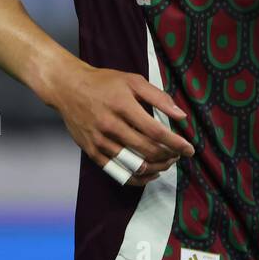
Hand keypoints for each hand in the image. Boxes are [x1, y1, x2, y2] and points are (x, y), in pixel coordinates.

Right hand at [37, 56, 194, 185]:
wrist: (68, 88)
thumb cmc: (104, 83)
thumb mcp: (133, 81)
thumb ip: (159, 97)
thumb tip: (181, 116)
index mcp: (123, 106)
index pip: (155, 131)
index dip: (176, 143)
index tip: (190, 149)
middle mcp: (110, 126)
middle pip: (146, 150)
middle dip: (168, 157)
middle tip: (179, 155)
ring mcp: (100, 141)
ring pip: (133, 164)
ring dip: (155, 168)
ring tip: (167, 163)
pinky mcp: (91, 152)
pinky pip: (117, 172)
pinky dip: (136, 177)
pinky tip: (149, 173)